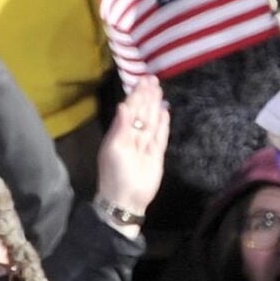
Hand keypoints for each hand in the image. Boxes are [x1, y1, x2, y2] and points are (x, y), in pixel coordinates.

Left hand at [95, 75, 168, 222]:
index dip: (136, 96)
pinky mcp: (157, 154)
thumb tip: (123, 104)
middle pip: (142, 113)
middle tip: (153, 80)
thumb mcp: (113, 149)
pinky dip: (163, 124)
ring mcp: (145, 146)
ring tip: (159, 91)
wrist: (125, 199)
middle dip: (147, 97)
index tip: (142, 81)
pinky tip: (166, 112)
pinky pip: (161, 136)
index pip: (129, 110)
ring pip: (152, 121)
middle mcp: (132, 137)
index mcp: (119, 135)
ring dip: (155, 106)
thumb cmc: (115, 173)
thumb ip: (120, 126)